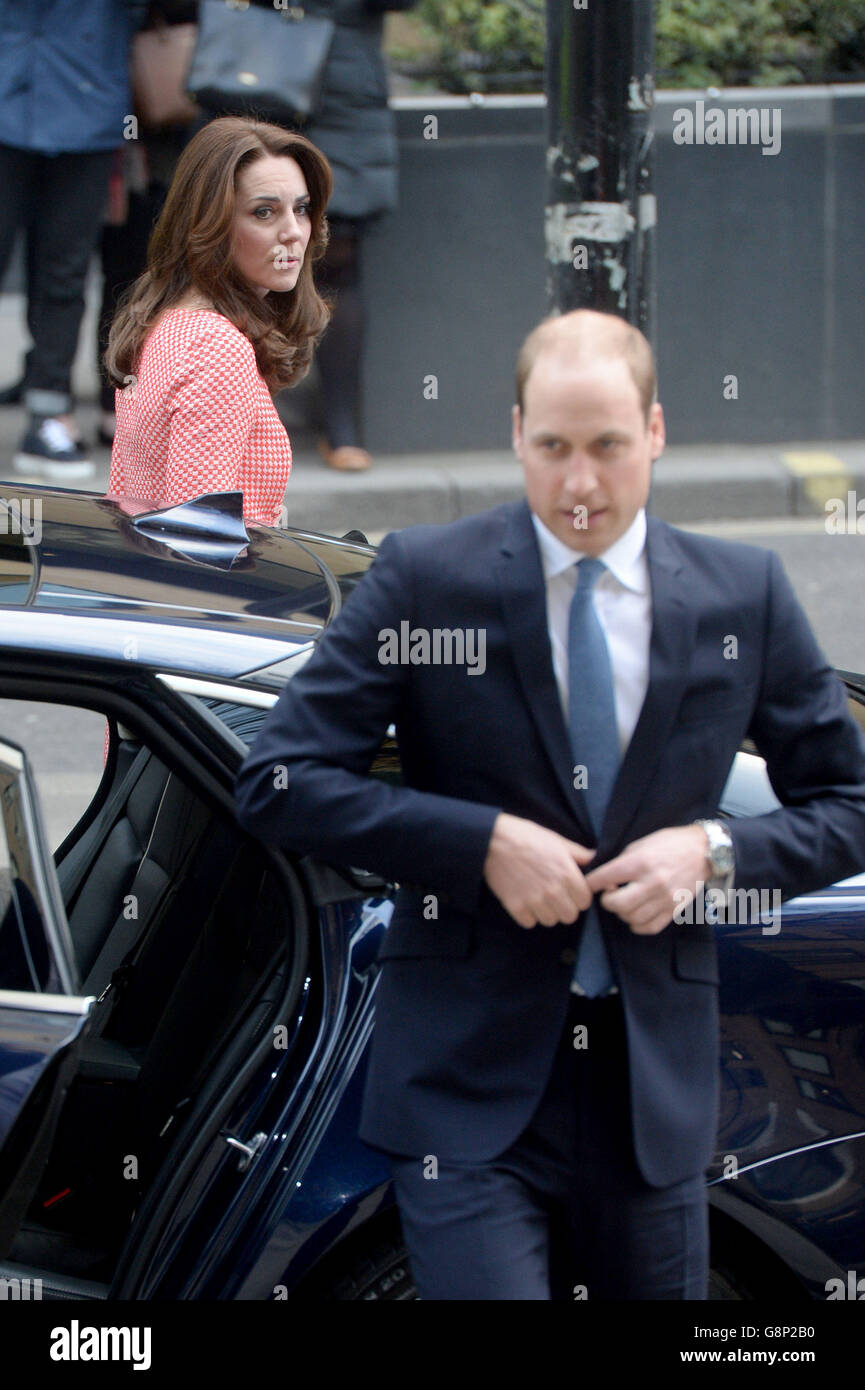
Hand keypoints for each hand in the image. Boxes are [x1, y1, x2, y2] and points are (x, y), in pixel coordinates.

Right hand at [483, 812, 595, 927]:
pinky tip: (524, 901)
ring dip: (546, 912)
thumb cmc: (526, 836)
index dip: (579, 897)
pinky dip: (527, 915)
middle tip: (555, 896)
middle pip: (570, 916)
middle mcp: (553, 891)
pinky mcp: (515, 907)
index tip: (570, 891)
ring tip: (538, 898)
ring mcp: (534, 901)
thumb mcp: (557, 840)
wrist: (492, 840)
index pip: (585, 902)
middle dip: (564, 907)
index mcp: (567, 874)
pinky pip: (529, 923)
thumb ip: (579, 854)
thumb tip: (596, 859)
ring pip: (550, 921)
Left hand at [583, 825, 709, 935]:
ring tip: (625, 903)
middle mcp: (652, 882)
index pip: (605, 877)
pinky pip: (649, 927)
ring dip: (622, 913)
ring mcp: (664, 899)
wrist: (704, 852)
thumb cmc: (669, 844)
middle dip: (606, 901)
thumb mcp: (641, 845)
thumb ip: (622, 862)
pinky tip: (636, 915)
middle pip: (617, 904)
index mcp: (640, 862)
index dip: (591, 882)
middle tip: (609, 895)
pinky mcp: (674, 910)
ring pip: (631, 918)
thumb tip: (602, 876)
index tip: (589, 884)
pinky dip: (637, 925)